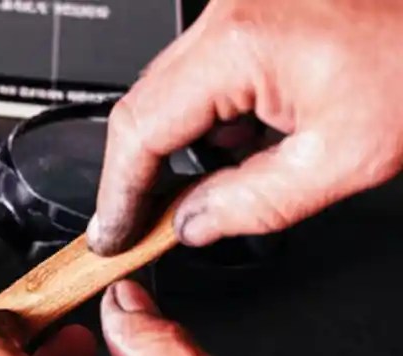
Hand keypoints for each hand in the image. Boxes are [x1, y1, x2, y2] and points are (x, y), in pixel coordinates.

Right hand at [90, 0, 402, 254]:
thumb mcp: (342, 160)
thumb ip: (250, 204)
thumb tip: (192, 224)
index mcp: (236, 46)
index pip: (138, 131)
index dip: (118, 193)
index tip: (113, 233)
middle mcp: (227, 14)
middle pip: (146, 106)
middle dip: (150, 171)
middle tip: (157, 223)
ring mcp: (240, 6)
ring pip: (177, 89)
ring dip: (194, 141)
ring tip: (256, 166)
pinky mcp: (258, 8)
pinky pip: (212, 68)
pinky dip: (225, 112)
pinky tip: (274, 130)